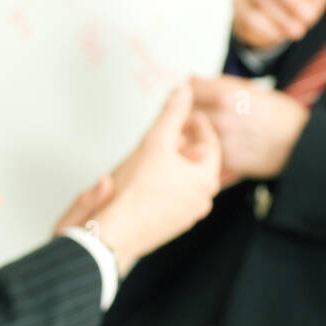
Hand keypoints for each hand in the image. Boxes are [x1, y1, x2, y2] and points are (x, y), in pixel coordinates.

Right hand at [62, 84, 222, 276]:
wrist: (115, 233)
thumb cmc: (135, 194)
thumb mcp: (154, 142)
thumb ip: (171, 114)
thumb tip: (183, 92)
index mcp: (206, 179)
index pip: (210, 141)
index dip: (196, 122)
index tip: (184, 112)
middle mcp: (201, 200)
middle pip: (197, 161)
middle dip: (181, 142)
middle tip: (165, 131)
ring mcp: (185, 215)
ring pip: (184, 179)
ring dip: (170, 162)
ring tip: (151, 152)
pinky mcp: (168, 225)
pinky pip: (171, 196)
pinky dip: (162, 182)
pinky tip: (141, 177)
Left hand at [190, 75, 309, 184]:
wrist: (303, 144)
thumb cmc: (279, 114)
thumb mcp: (252, 89)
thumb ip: (219, 84)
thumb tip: (190, 79)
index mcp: (227, 94)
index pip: (187, 89)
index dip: (185, 91)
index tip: (186, 93)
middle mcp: (221, 117)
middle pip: (184, 112)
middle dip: (184, 112)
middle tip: (188, 114)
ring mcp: (222, 141)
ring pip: (189, 135)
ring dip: (189, 132)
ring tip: (198, 131)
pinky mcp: (225, 161)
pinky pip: (202, 152)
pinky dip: (200, 149)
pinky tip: (209, 147)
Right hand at [232, 0, 325, 48]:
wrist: (270, 25)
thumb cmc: (297, 3)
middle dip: (294, 2)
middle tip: (309, 17)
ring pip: (262, 0)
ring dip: (283, 19)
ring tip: (297, 30)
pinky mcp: (237, 4)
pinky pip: (249, 16)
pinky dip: (267, 28)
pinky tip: (279, 35)